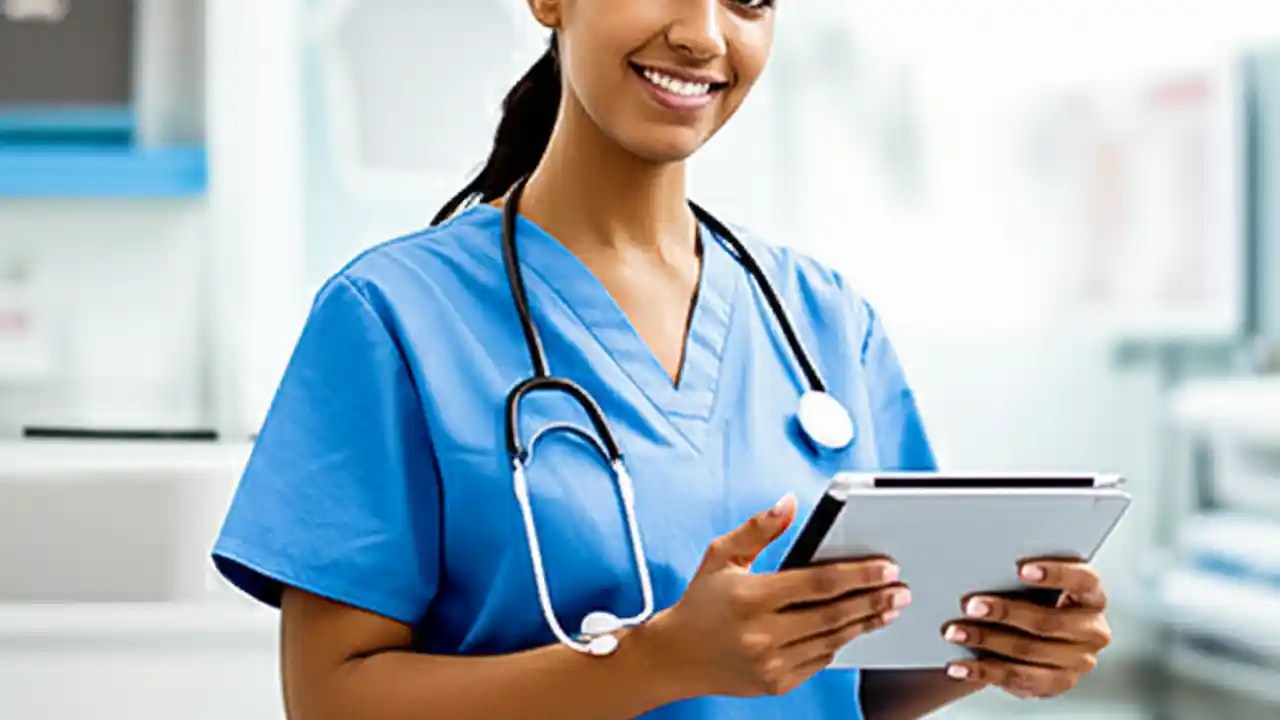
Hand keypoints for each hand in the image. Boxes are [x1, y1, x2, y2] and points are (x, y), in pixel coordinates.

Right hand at [647, 494, 909, 698]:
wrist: (675, 657)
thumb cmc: (700, 603)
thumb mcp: (721, 556)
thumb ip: (759, 528)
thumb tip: (789, 502)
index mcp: (750, 597)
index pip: (817, 583)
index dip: (857, 575)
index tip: (886, 567)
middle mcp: (761, 633)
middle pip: (833, 614)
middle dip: (872, 599)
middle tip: (900, 589)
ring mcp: (770, 663)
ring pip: (832, 640)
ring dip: (864, 623)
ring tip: (889, 608)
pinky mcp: (775, 683)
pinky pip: (819, 661)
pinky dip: (839, 643)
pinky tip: (854, 628)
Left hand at [941, 560, 1110, 699]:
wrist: (1042, 638)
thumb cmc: (1036, 597)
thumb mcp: (1038, 582)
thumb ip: (1023, 573)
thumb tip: (981, 557)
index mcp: (1092, 596)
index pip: (1082, 580)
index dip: (1054, 574)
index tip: (1020, 568)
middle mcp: (1093, 631)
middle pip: (1049, 622)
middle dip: (1005, 612)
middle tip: (970, 604)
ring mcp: (1078, 662)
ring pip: (1029, 652)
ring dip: (986, 641)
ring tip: (954, 632)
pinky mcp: (1056, 684)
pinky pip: (1016, 679)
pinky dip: (983, 672)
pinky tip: (958, 666)